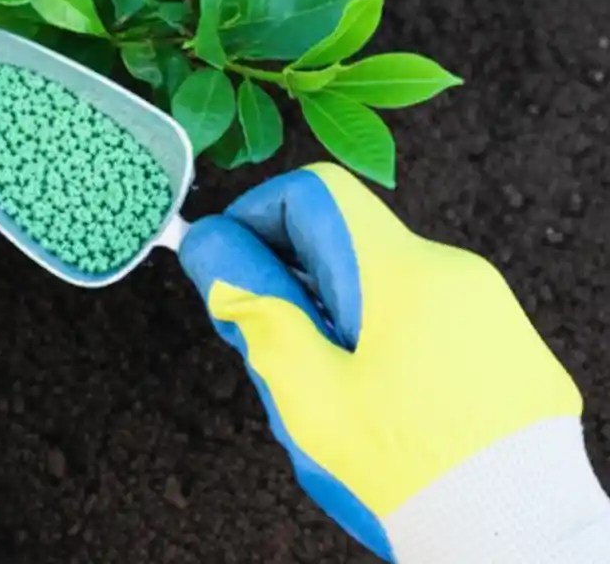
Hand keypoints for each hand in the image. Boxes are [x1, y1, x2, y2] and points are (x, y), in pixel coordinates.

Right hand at [180, 164, 609, 562]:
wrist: (514, 539)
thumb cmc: (403, 473)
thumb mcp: (305, 389)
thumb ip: (251, 304)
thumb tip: (208, 242)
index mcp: (400, 272)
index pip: (312, 192)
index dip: (254, 215)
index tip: (227, 265)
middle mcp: (453, 273)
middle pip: (342, 246)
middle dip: (290, 287)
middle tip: (269, 357)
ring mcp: (487, 310)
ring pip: (379, 289)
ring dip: (335, 323)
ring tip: (328, 401)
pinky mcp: (505, 348)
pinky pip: (425, 323)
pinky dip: (383, 347)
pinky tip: (378, 413)